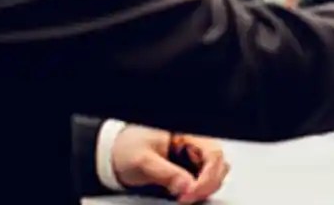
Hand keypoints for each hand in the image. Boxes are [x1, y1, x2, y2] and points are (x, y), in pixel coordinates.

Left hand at [111, 125, 229, 202]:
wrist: (114, 156)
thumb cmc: (128, 149)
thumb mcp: (143, 161)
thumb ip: (166, 173)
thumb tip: (187, 186)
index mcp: (188, 135)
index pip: (213, 154)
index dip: (207, 176)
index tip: (190, 192)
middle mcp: (194, 145)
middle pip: (219, 165)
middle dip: (208, 185)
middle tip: (188, 198)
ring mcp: (193, 159)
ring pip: (214, 175)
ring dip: (204, 189)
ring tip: (184, 198)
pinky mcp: (188, 171)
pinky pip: (203, 182)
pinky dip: (198, 192)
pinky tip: (185, 197)